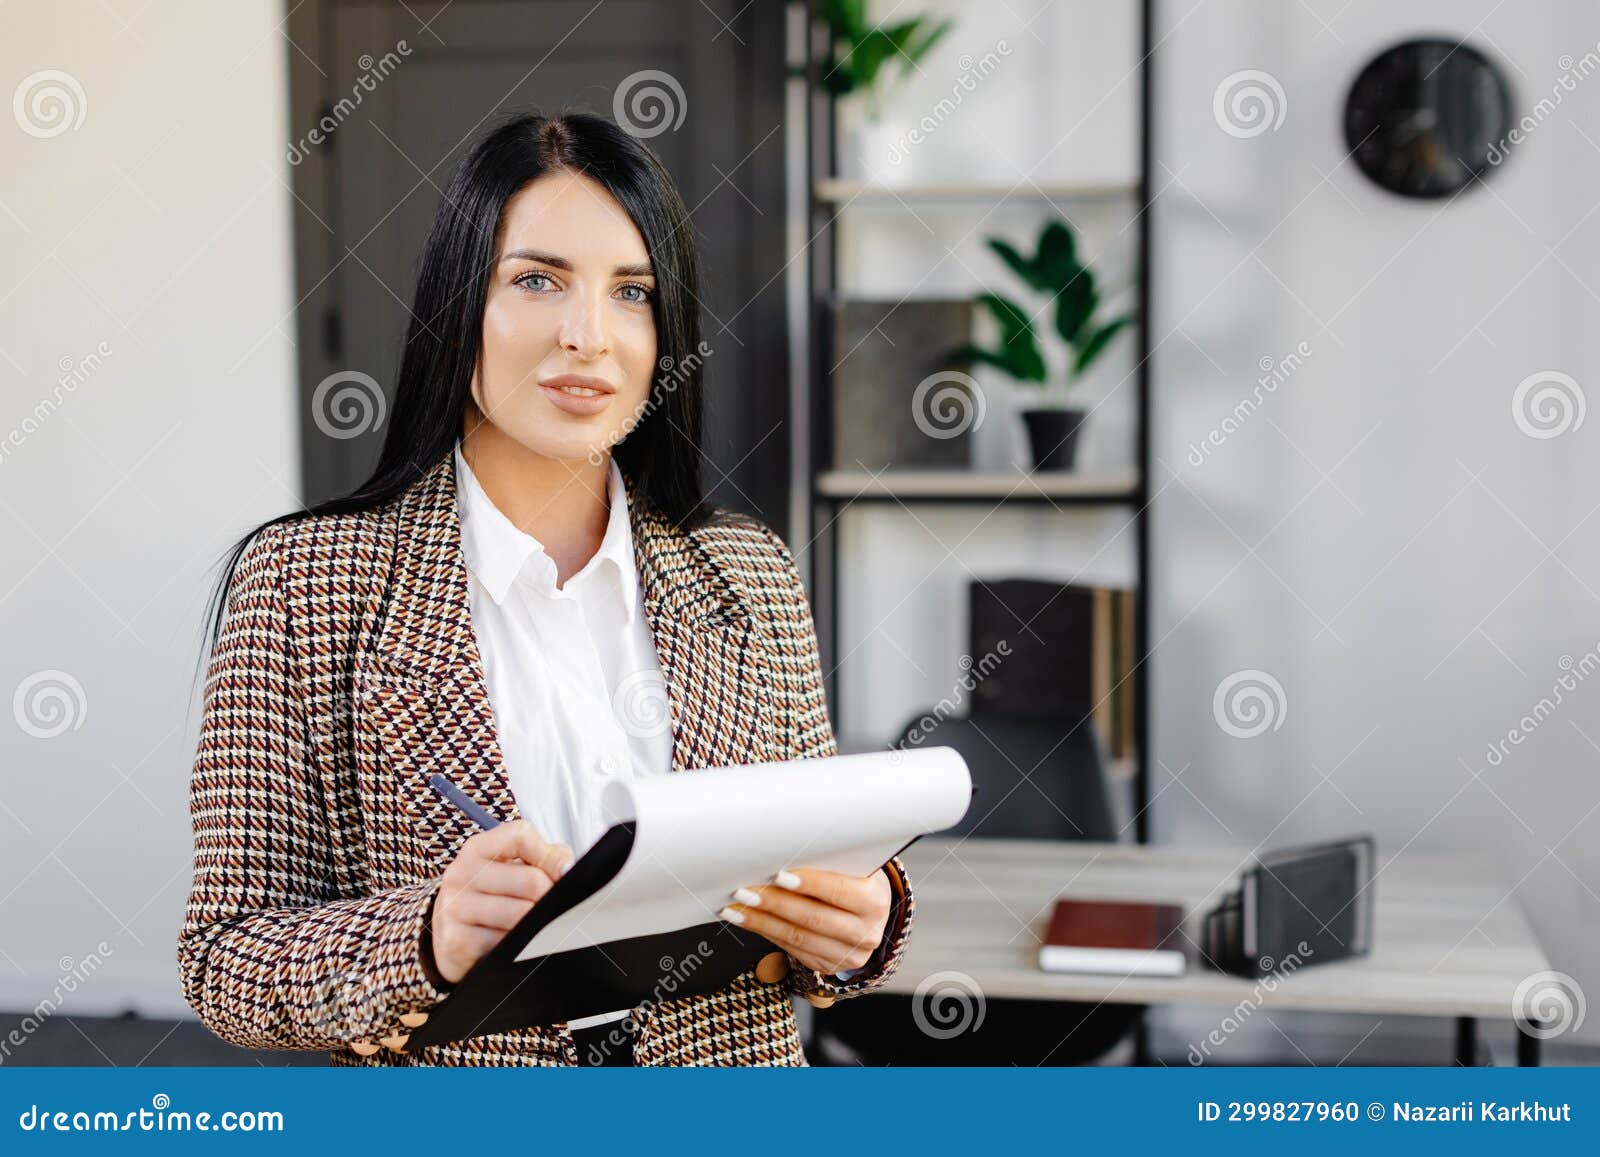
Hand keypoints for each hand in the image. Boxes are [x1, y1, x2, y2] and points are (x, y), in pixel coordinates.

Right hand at [429, 820, 573, 984]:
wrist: (451, 932)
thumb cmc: (494, 894)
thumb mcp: (514, 866)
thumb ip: (546, 857)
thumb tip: (567, 869)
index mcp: (477, 848)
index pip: (520, 836)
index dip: (550, 857)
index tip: (562, 873)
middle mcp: (461, 873)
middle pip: (531, 880)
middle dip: (548, 896)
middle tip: (546, 905)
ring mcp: (455, 907)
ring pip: (521, 914)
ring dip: (534, 923)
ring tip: (529, 923)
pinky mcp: (456, 940)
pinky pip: (506, 943)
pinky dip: (517, 945)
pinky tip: (510, 941)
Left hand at [719, 865, 892, 975]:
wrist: (869, 911)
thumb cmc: (854, 878)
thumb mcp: (852, 866)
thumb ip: (826, 862)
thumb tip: (781, 855)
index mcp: (875, 900)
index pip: (837, 890)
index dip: (808, 883)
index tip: (778, 875)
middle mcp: (867, 932)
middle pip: (813, 918)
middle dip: (774, 904)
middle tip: (744, 891)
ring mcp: (850, 955)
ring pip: (798, 938)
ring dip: (762, 922)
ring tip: (737, 909)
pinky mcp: (831, 966)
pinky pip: (794, 950)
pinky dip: (768, 934)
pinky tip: (750, 922)